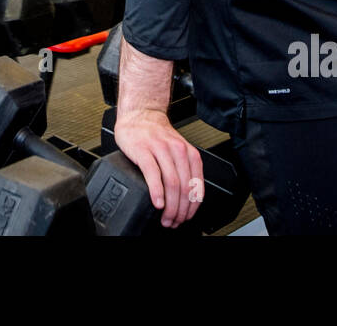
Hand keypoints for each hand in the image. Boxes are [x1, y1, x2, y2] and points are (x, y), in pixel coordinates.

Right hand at [114, 108, 203, 227]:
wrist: (140, 114)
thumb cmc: (156, 135)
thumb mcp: (177, 150)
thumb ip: (182, 170)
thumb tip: (185, 201)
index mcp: (189, 153)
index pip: (196, 186)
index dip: (192, 207)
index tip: (186, 218)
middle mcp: (178, 150)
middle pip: (184, 188)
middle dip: (180, 211)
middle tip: (174, 222)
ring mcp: (160, 149)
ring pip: (172, 184)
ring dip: (170, 207)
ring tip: (165, 218)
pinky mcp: (143, 150)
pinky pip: (153, 174)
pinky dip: (156, 192)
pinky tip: (157, 203)